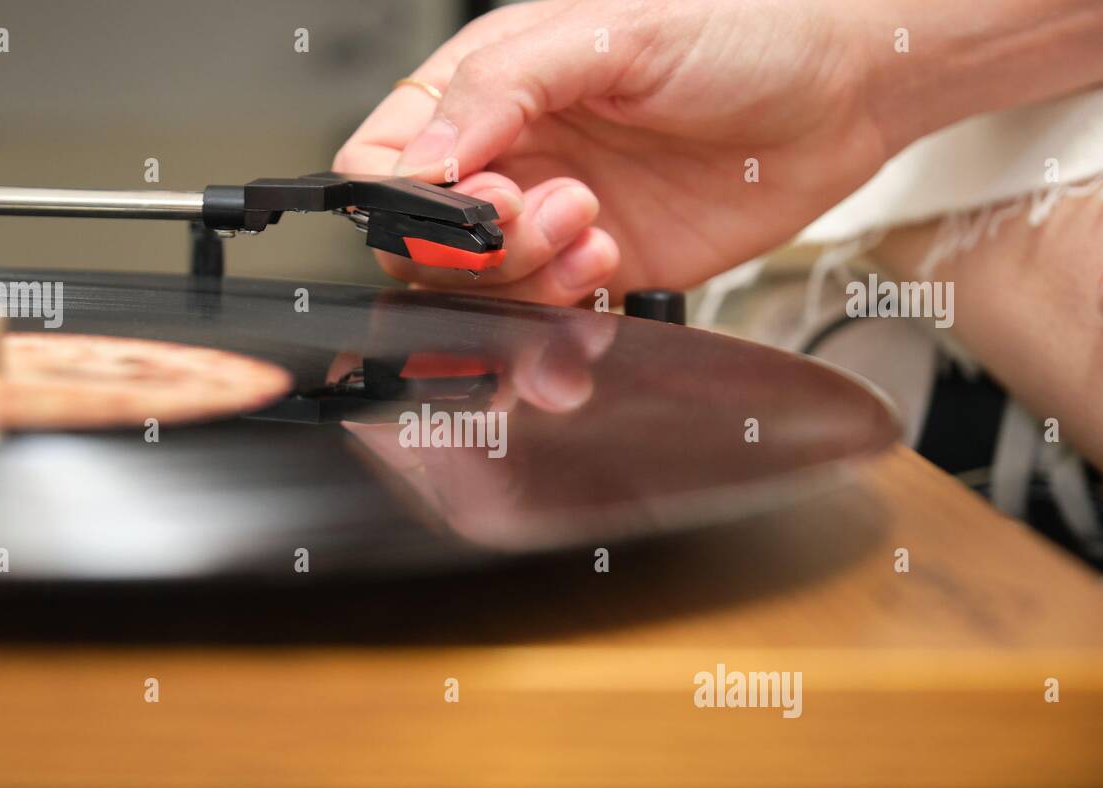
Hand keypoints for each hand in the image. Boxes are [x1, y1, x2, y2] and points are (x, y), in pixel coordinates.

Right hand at [334, 0, 892, 304]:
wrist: (842, 94)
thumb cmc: (743, 32)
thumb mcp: (612, 33)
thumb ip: (503, 89)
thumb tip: (421, 161)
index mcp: (488, 87)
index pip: (384, 160)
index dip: (404, 199)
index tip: (472, 202)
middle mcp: (510, 157)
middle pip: (421, 242)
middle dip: (473, 247)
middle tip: (544, 211)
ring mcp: (550, 221)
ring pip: (479, 290)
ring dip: (526, 276)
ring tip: (593, 229)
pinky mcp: (597, 270)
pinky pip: (542, 317)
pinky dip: (560, 315)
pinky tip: (608, 268)